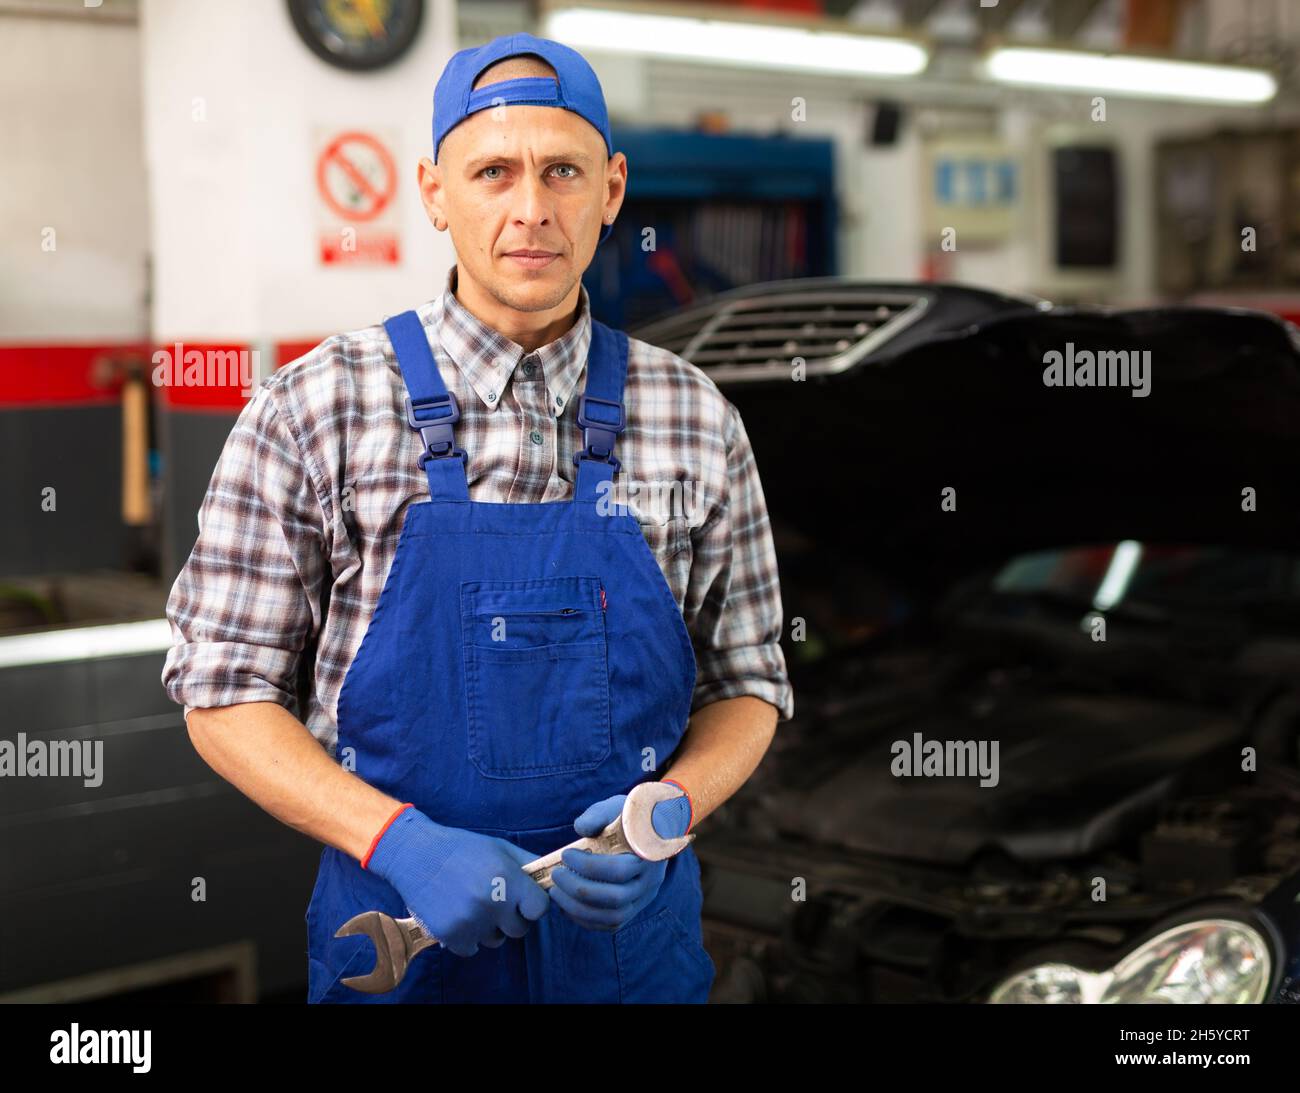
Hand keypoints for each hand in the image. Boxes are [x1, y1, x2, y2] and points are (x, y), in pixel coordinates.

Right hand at [366, 807, 549, 956]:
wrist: (416, 854)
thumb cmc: (462, 848)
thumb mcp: (499, 847)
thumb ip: (528, 863)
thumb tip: (551, 876)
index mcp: (507, 879)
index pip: (539, 908)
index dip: (532, 904)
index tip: (523, 898)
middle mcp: (491, 902)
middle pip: (519, 929)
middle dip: (511, 917)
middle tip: (495, 900)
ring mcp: (470, 922)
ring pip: (495, 940)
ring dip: (488, 928)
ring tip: (472, 903)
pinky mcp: (450, 935)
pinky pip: (472, 949)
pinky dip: (467, 937)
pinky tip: (458, 914)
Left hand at [548, 788, 691, 931]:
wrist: (655, 830)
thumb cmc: (632, 817)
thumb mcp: (616, 806)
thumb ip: (598, 815)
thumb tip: (580, 828)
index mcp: (648, 855)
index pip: (619, 870)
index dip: (588, 866)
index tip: (566, 854)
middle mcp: (650, 881)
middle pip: (615, 898)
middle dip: (578, 889)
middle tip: (556, 875)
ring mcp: (643, 898)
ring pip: (613, 917)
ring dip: (579, 909)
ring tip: (556, 892)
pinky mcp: (634, 909)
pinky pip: (611, 924)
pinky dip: (586, 920)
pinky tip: (567, 905)